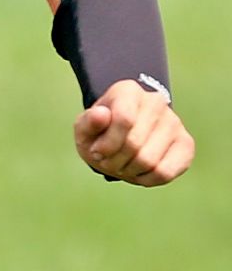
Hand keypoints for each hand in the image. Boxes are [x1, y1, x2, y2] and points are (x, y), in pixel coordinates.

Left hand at [75, 79, 194, 185]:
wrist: (120, 139)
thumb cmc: (99, 134)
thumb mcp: (84, 130)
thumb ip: (88, 122)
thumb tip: (101, 114)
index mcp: (127, 91)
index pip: (124, 120)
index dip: (106, 145)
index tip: (96, 151)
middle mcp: (155, 101)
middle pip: (134, 145)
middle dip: (114, 161)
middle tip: (108, 161)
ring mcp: (174, 122)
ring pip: (149, 161)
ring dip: (129, 171)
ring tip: (122, 164)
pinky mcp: (186, 144)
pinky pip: (165, 172)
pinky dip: (146, 179)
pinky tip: (139, 171)